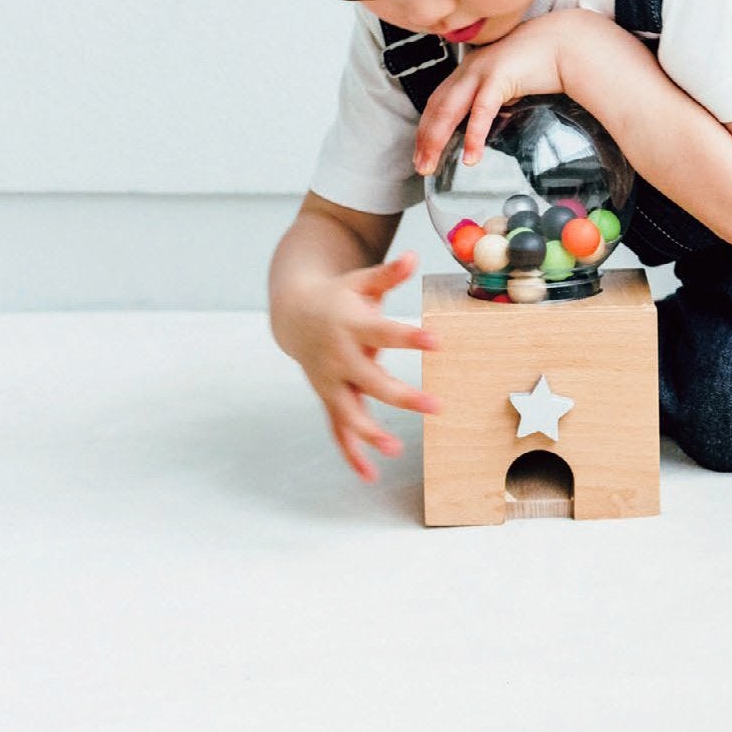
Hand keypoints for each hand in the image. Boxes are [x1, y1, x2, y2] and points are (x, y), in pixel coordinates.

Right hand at [276, 252, 442, 482]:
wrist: (294, 314)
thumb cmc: (339, 296)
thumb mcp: (362, 281)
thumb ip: (388, 274)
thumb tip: (414, 256)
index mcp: (351, 325)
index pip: (385, 332)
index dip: (409, 337)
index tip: (437, 341)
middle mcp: (339, 358)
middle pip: (371, 381)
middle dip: (401, 395)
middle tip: (435, 406)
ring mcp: (331, 382)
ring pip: (348, 413)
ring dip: (369, 434)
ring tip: (395, 449)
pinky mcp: (328, 398)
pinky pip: (337, 431)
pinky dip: (350, 454)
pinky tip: (370, 475)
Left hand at [412, 11, 568, 175]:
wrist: (564, 42)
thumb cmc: (541, 62)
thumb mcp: (507, 83)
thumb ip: (492, 99)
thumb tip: (486, 125)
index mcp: (470, 69)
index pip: (437, 101)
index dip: (426, 127)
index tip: (421, 150)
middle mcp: (470, 68)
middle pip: (437, 107)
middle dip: (425, 139)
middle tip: (420, 166)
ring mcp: (482, 71)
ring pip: (449, 110)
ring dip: (437, 140)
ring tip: (432, 164)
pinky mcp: (499, 76)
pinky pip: (481, 110)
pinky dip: (473, 135)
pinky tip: (471, 155)